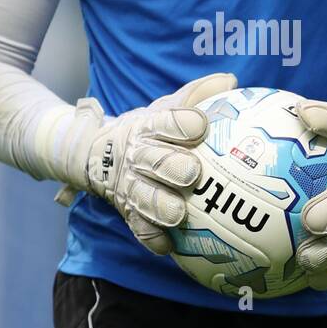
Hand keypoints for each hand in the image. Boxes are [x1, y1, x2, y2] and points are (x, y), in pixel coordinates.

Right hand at [54, 72, 236, 254]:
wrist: (96, 154)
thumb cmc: (149, 130)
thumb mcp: (165, 107)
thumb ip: (197, 94)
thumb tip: (230, 81)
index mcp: (149, 126)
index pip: (165, 120)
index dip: (182, 123)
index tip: (200, 125)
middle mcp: (137, 155)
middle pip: (153, 160)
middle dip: (171, 167)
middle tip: (192, 172)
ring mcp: (129, 185)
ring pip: (143, 197)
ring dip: (160, 206)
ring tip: (178, 214)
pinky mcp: (127, 210)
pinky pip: (138, 227)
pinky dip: (151, 237)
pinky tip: (167, 246)